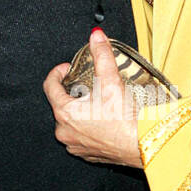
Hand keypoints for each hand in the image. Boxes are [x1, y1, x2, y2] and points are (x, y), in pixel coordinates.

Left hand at [43, 28, 141, 167]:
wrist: (141, 145)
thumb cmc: (125, 120)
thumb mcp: (111, 81)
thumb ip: (102, 55)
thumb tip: (96, 36)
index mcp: (65, 113)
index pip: (49, 86)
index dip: (58, 72)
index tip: (67, 68)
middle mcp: (64, 131)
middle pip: (61, 104)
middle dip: (73, 92)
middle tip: (89, 86)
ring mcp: (74, 145)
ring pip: (71, 121)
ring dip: (81, 111)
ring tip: (98, 103)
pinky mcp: (86, 154)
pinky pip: (81, 136)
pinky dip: (89, 127)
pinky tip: (104, 121)